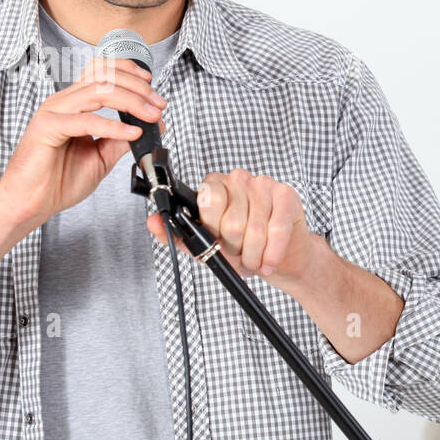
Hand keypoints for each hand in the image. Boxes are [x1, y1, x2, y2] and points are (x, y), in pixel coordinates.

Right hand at [0, 57, 165, 229]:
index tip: (151, 84)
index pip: (101, 71)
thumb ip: (122, 139)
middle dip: (138, 88)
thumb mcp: (102, 157)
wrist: (31, 202)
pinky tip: (131, 132)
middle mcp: (64, 102)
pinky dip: (113, 125)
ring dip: (131, 101)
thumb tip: (151, 125)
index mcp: (75, 104)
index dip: (128, 71)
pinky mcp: (47, 127)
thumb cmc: (58, 180)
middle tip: (158, 104)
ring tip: (151, 116)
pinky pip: (86, 120)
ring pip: (98, 92)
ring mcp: (54, 111)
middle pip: (104, 77)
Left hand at [147, 169, 313, 281]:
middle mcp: (238, 179)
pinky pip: (276, 230)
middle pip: (232, 222)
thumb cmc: (244, 248)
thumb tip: (153, 222)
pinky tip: (269, 260)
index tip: (219, 242)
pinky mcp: (286, 195)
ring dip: (254, 256)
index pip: (207, 202)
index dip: (215, 232)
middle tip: (240, 254)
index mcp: (213, 186)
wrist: (283, 257)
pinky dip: (271, 254)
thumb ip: (177, 234)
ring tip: (255, 259)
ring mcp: (263, 184)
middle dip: (236, 249)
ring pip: (254, 230)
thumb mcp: (205, 245)